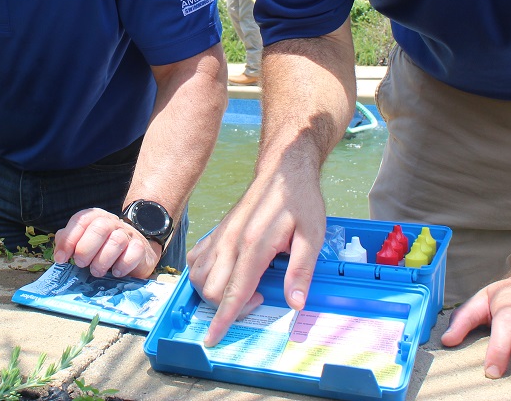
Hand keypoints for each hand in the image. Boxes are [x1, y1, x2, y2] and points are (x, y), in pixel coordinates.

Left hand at [53, 208, 159, 278]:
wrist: (135, 251)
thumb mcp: (84, 243)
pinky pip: (134, 252)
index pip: (81, 220)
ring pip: (116, 240)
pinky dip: (123, 265)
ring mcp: (128, 234)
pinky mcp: (141, 248)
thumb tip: (59, 253)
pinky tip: (116, 272)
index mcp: (95, 218)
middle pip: (99, 227)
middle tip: (81, 263)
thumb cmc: (103, 248)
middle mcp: (112, 223)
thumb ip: (69, 242)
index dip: (68, 239)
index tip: (61, 259)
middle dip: (86, 248)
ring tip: (97, 271)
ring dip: (103, 260)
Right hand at [187, 158, 325, 345]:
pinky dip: (202, 273)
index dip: (223, 320)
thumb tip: (295, 303)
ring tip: (241, 290)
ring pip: (198, 275)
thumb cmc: (301, 201)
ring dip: (211, 292)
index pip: (233, 292)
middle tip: (258, 300)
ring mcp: (221, 235)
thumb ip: (301, 271)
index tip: (212, 339)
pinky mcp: (219, 230)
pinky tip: (222, 275)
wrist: (284, 170)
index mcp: (253, 245)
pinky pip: (197, 258)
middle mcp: (230, 241)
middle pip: (211, 289)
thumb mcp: (313, 235)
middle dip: (226, 307)